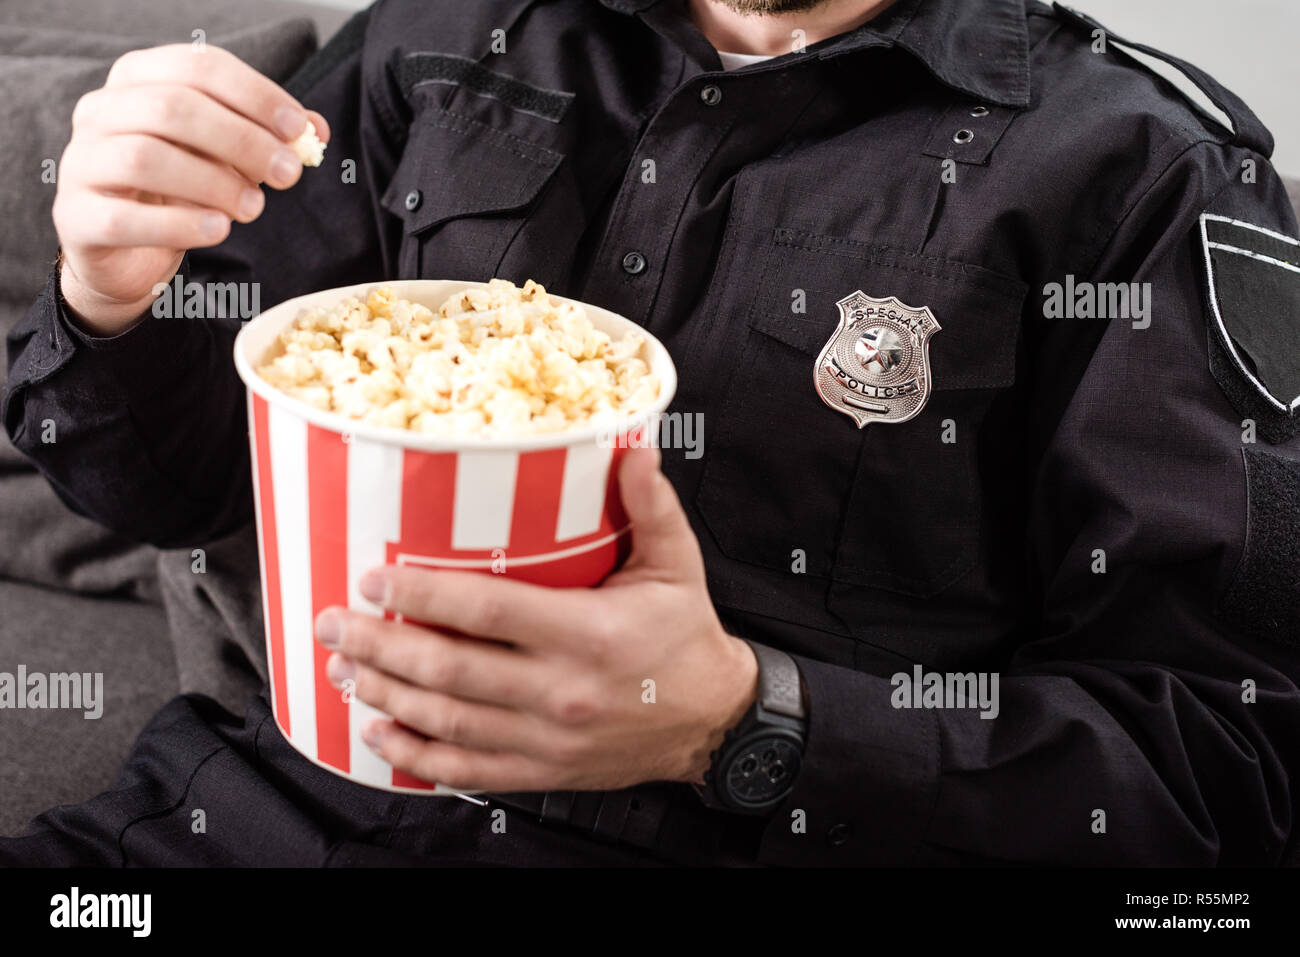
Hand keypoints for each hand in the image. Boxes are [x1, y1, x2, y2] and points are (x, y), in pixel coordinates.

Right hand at [54, 44, 329, 334]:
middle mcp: (101, 112)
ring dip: (214, 183)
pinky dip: (180, 225)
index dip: (254, 95)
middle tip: (288, 174)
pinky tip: (219, 230)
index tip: (298, 129)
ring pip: (146, 158)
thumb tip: (316, 130)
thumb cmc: (179, 190)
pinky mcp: (78, 217)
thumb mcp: (225, 157)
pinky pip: (125, 218)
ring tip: (255, 207)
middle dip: (242, 140)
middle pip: (173, 108)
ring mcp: (82, 162)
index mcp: (138, 80)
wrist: (124, 251)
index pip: (198, 67)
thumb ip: (267, 139)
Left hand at [314, 446, 758, 791]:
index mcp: (589, 634)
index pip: (488, 611)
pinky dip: (417, 756)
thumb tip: (632, 447)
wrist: (711, 721)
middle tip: (334, 621)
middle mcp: (561, 690)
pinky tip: (380, 734)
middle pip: (449, 670)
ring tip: (343, 667)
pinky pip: (467, 770)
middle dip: (379, 645)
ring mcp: (548, 738)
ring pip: (447, 720)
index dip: (422, 595)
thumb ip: (652, 507)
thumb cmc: (686, 639)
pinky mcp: (543, 770)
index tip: (375, 577)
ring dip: (385, 695)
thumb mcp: (678, 566)